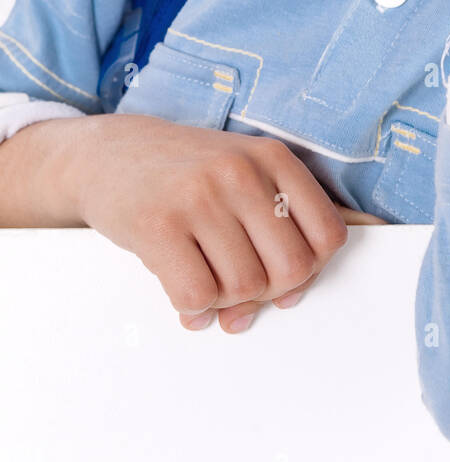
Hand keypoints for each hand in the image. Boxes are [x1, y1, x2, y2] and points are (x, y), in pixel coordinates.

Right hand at [72, 113, 352, 333]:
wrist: (109, 154)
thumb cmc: (186, 175)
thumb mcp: (243, 176)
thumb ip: (275, 233)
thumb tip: (288, 301)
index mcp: (274, 158)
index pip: (328, 236)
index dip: (310, 269)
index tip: (280, 272)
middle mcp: (242, 171)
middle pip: (292, 269)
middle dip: (269, 291)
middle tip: (241, 285)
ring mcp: (200, 196)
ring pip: (245, 287)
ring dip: (227, 301)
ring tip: (208, 282)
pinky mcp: (158, 225)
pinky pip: (198, 295)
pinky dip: (195, 308)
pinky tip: (185, 294)